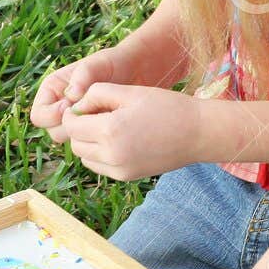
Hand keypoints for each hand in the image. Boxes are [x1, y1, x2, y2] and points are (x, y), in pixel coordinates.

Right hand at [30, 49, 123, 142]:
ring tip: (101, 117)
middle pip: (53, 132)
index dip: (51, 115)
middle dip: (70, 126)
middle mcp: (58, 108)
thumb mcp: (96, 64)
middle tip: (90, 114)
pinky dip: (96, 136)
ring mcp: (74, 121)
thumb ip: (82, 76)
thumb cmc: (111, 64)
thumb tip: (71, 95)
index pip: (39, 115)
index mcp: (51, 91)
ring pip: (70, 140)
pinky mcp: (90, 130)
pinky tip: (109, 123)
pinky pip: (87, 141)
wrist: (133, 72)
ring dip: (84, 132)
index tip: (70, 106)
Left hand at [59, 83, 208, 180]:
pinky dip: (100, 155)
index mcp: (109, 130)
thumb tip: (76, 106)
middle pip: (75, 144)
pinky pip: (100, 167)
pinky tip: (117, 140)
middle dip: (79, 129)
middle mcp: (111, 155)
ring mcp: (119, 169)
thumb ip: (97, 94)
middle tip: (96, 115)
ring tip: (107, 127)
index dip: (72, 113)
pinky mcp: (127, 176)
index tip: (84, 105)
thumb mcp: (130, 92)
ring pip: (85, 158)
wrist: (197, 133)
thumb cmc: (166, 107)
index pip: (71, 125)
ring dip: (88, 143)